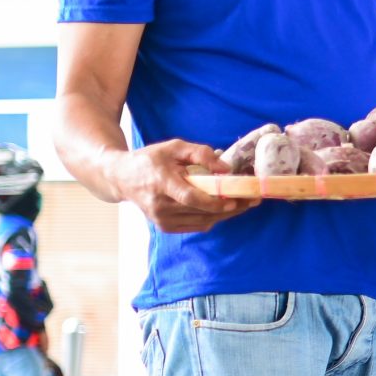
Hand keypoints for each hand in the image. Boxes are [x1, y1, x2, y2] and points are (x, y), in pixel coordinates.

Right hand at [117, 138, 258, 233]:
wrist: (122, 178)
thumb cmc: (150, 159)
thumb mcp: (173, 147)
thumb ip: (200, 153)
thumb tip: (226, 168)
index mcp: (161, 183)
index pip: (191, 198)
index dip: (215, 202)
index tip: (236, 199)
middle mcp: (160, 205)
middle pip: (202, 212)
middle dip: (231, 207)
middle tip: (254, 199)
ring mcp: (162, 220)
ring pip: (203, 221)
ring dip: (227, 214)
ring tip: (246, 203)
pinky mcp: (166, 227)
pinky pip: (197, 225)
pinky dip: (213, 218)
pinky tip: (226, 208)